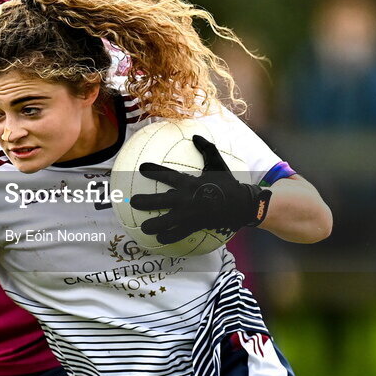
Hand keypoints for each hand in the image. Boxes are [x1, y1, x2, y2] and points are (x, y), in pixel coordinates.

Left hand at [129, 134, 271, 243]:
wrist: (241, 205)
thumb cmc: (227, 183)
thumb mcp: (217, 164)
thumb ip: (206, 149)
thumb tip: (196, 136)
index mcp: (189, 183)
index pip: (167, 175)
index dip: (153, 171)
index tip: (141, 168)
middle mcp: (186, 199)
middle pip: (159, 201)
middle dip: (144, 202)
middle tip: (133, 202)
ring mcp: (190, 215)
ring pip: (166, 222)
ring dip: (153, 225)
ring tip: (144, 227)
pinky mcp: (194, 226)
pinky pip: (178, 234)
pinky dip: (169, 237)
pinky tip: (160, 240)